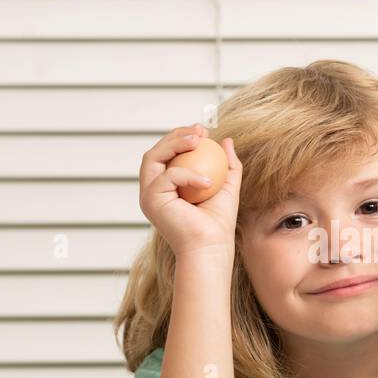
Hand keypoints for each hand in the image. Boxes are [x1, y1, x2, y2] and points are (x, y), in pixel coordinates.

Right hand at [138, 123, 242, 256]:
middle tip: (199, 130)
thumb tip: (227, 140)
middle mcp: (152, 190)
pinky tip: (208, 182)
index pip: (167, 155)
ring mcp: (148, 195)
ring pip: (153, 157)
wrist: (211, 246)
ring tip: (198, 140)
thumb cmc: (218, 223)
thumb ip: (228, 164)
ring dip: (174, 143)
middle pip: (156, 152)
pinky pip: (168, 176)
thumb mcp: (228, 186)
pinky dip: (189, 175)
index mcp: (166, 187)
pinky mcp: (150, 200)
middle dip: (176, 135)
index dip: (181, 138)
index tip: (203, 131)